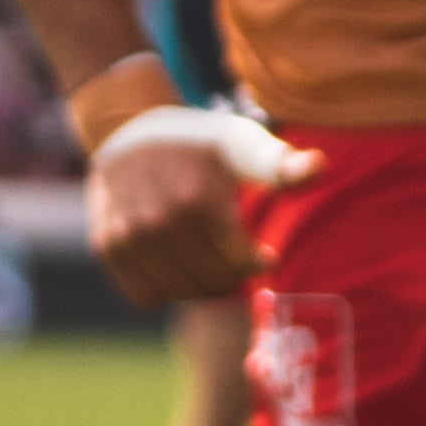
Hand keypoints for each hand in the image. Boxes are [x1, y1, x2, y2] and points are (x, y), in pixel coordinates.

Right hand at [85, 112, 265, 308]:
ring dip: (200, 285)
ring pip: (181, 294)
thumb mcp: (241, 142)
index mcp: (199, 198)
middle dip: (231, 275)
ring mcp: (129, 234)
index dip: (256, 261)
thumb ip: (280, 163)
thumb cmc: (197, 142)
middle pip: (213, 283)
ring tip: (204, 257)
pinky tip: (173, 262)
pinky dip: (165, 288)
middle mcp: (159, 219)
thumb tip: (319, 167)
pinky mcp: (106, 246)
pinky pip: (146, 295)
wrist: (126, 129)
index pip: (240, 264)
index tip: (259, 252)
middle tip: (230, 254)